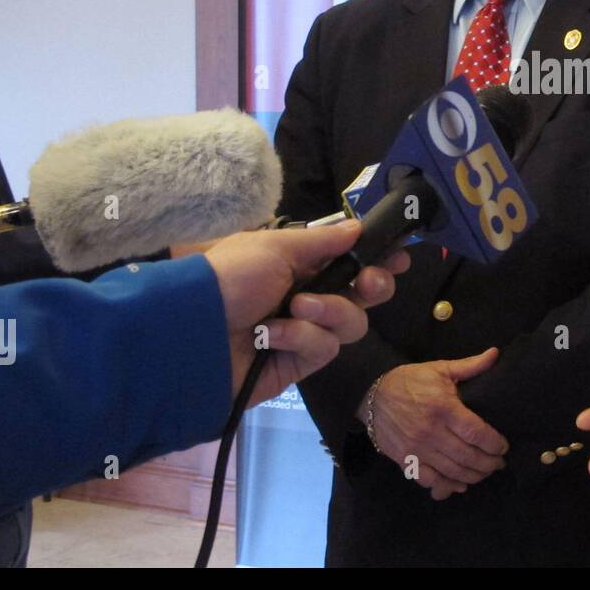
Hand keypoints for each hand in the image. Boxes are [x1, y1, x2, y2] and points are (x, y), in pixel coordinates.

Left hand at [205, 221, 408, 404]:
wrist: (191, 332)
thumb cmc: (231, 277)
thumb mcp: (276, 248)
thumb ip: (324, 241)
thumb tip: (359, 227)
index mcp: (302, 263)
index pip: (351, 260)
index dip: (379, 259)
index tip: (398, 258)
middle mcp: (309, 294)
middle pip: (364, 294)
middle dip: (371, 286)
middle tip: (364, 283)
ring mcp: (305, 331)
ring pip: (351, 323)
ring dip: (328, 312)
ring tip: (295, 309)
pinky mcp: (299, 363)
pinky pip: (324, 347)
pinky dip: (301, 337)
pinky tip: (272, 336)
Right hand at [367, 351, 508, 500]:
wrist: (372, 394)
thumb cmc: (410, 380)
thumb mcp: (440, 369)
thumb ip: (470, 366)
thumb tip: (495, 354)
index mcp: (443, 407)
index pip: (475, 432)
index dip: (494, 443)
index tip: (503, 447)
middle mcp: (431, 431)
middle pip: (467, 456)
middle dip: (488, 463)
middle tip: (499, 463)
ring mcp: (417, 448)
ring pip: (452, 470)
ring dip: (473, 475)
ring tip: (485, 472)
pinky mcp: (404, 459)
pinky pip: (429, 479)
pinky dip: (447, 485)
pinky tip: (460, 484)